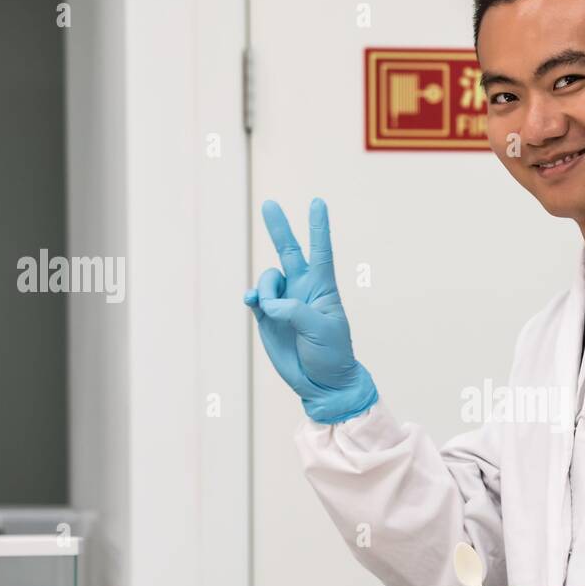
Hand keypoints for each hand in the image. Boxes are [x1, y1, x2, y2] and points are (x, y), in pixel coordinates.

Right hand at [244, 198, 377, 422]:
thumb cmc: (332, 354)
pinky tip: (253, 302)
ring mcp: (283, 302)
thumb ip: (295, 310)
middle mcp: (302, 290)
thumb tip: (268, 302)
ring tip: (270, 307)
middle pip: (288, 251)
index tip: (318, 202)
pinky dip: (252, 296)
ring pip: (267, 278)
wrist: (322, 382)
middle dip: (278, 228)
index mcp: (323, 288)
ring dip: (265, 287)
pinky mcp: (267, 317)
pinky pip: (254, 298)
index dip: (318, 227)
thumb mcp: (322, 329)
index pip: (321, 252)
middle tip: (269, 203)